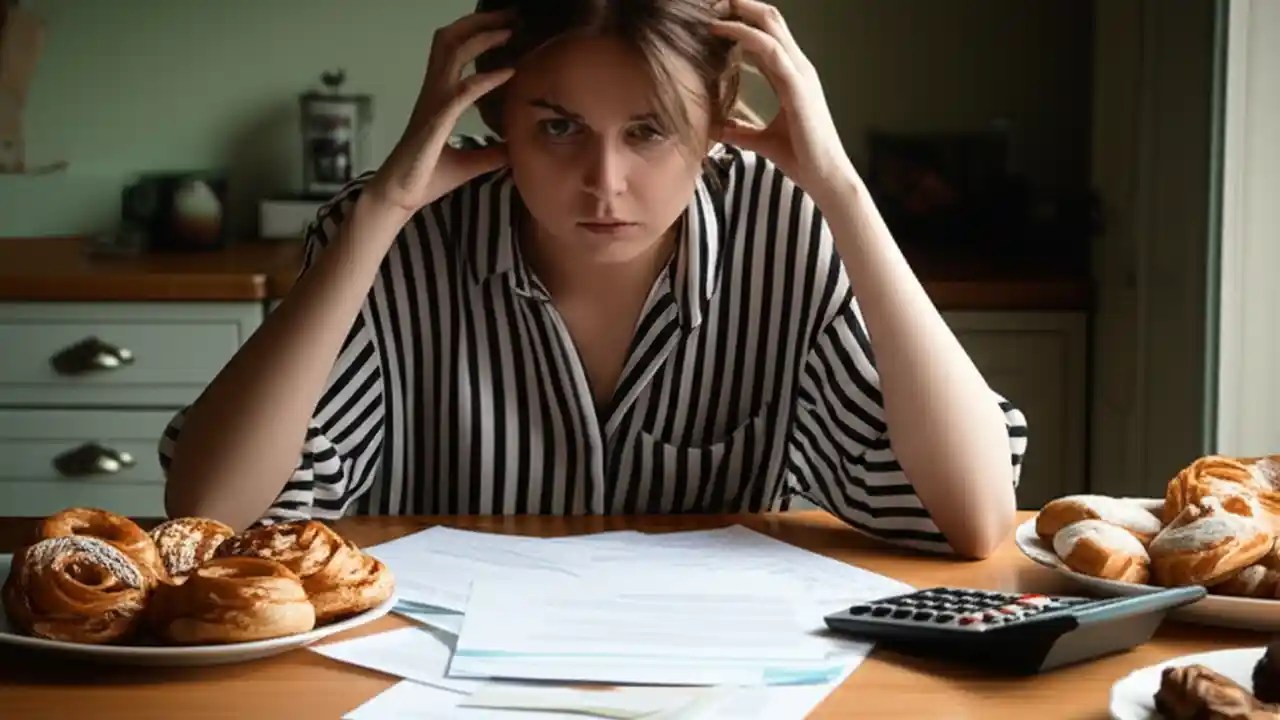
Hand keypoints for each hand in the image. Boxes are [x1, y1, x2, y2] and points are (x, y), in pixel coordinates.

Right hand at [365, 10, 514, 217]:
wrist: (400, 197)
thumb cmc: (426, 177)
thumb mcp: (470, 163)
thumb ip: (491, 152)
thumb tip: (515, 148)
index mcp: (439, 98)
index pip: (454, 51)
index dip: (478, 33)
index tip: (508, 27)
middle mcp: (434, 93)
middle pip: (450, 41)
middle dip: (480, 23)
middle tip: (511, 16)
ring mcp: (432, 105)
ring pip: (449, 53)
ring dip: (481, 38)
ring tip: (509, 30)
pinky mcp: (434, 123)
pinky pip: (461, 92)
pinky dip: (486, 79)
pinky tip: (508, 73)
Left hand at [710, 0, 856, 199]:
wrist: (825, 177)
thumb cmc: (801, 158)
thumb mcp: (761, 140)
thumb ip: (741, 130)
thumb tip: (716, 128)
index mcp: (791, 76)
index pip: (767, 35)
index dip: (742, 20)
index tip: (713, 18)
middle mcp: (798, 68)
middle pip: (770, 21)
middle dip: (740, 7)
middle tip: (709, 4)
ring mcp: (800, 74)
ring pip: (770, 26)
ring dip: (739, 13)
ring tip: (712, 9)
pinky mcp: (797, 86)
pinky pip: (769, 50)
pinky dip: (744, 35)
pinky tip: (722, 31)